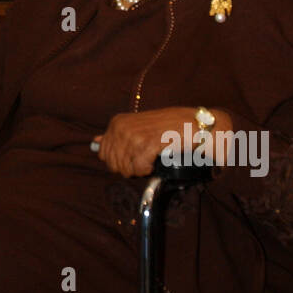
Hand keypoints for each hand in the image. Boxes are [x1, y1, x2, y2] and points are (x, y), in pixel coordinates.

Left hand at [93, 107, 231, 177]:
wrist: (197, 125)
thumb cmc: (169, 129)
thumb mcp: (139, 129)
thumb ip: (116, 137)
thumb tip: (95, 142)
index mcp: (117, 122)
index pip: (104, 154)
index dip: (120, 162)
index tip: (135, 156)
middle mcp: (122, 126)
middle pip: (114, 164)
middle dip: (129, 168)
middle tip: (146, 159)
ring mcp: (135, 134)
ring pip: (125, 168)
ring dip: (140, 170)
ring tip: (152, 159)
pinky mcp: (150, 142)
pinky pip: (139, 167)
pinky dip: (148, 169)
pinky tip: (156, 161)